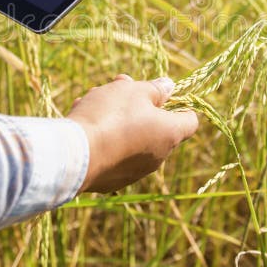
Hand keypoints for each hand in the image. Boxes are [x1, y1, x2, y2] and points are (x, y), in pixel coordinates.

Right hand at [67, 74, 198, 192]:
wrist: (76, 154)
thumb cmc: (110, 117)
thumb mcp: (134, 91)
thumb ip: (155, 89)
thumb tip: (169, 86)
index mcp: (169, 134)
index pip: (190, 120)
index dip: (179, 104)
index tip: (160, 94)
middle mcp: (157, 157)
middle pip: (155, 125)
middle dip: (137, 104)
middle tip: (117, 86)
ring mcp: (135, 172)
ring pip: (131, 137)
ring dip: (117, 118)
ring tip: (94, 101)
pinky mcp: (112, 181)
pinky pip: (113, 153)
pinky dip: (104, 138)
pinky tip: (84, 124)